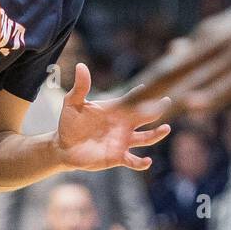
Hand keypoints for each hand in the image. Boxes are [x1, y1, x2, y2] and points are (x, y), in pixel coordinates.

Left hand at [55, 64, 170, 171]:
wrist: (64, 146)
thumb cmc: (69, 123)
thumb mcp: (73, 103)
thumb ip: (80, 87)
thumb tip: (80, 65)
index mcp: (116, 109)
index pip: (133, 99)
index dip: (142, 93)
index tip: (151, 88)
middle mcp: (123, 125)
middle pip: (146, 116)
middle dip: (157, 109)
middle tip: (166, 102)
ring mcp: (122, 141)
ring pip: (146, 138)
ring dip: (157, 134)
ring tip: (166, 129)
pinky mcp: (117, 157)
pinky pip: (133, 161)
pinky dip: (141, 163)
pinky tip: (147, 161)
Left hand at [120, 0, 230, 116]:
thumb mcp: (227, 29)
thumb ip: (200, 45)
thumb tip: (174, 49)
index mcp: (204, 41)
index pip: (164, 69)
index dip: (139, 87)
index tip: (115, 102)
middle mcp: (210, 47)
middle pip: (166, 76)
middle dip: (138, 96)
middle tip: (110, 112)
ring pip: (191, 82)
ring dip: (163, 100)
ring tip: (137, 116)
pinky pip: (226, 85)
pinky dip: (206, 97)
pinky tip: (189, 107)